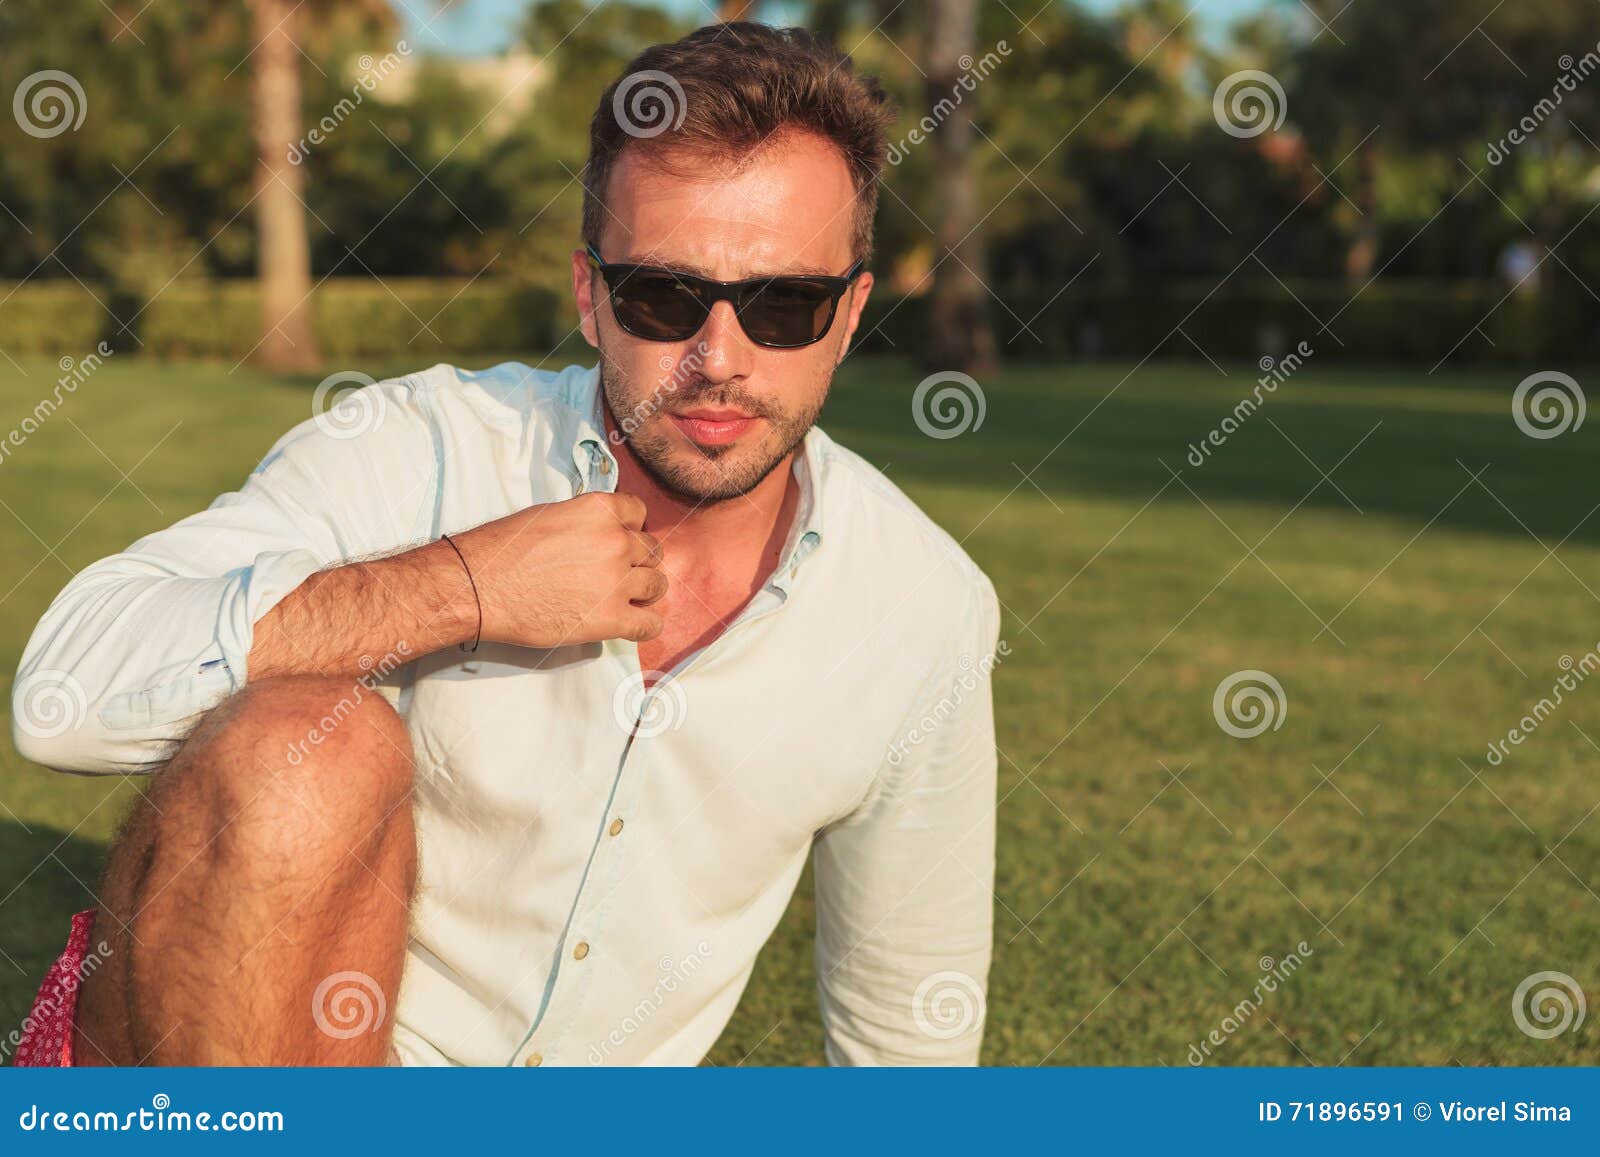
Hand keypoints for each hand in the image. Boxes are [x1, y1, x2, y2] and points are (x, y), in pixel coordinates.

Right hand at [451, 492, 665, 647]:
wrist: (478, 587)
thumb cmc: (503, 551)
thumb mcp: (550, 516)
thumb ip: (586, 523)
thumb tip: (602, 533)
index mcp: (600, 511)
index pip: (639, 513)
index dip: (631, 529)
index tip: (621, 542)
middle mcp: (616, 541)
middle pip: (652, 550)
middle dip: (638, 561)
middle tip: (618, 574)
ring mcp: (616, 581)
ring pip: (657, 584)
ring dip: (644, 592)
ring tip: (625, 599)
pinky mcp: (611, 619)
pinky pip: (649, 624)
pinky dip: (645, 626)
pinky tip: (631, 624)